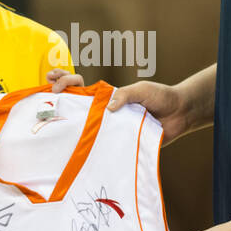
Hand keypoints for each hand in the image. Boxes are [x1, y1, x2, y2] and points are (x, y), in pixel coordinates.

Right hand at [50, 70, 194, 143]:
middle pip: (75, 105)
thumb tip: (108, 108)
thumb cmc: (161, 97)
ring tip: (52, 121)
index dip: (65, 81)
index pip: (81, 86)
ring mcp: (112, 128)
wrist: (181, 114)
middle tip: (49, 92)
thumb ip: (125, 95)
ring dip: (67, 124)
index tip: (55, 79)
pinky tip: (76, 151)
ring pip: (85, 128)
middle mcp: (106, 112)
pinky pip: (103, 147)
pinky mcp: (121, 144)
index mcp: (108, 96)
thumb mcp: (142, 90)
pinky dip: (90, 149)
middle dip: (57, 96)